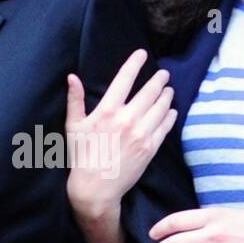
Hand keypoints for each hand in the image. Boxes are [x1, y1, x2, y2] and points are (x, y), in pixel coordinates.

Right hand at [65, 48, 176, 242]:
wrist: (95, 188)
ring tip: (169, 89)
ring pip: (160, 107)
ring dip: (166, 95)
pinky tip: (171, 110)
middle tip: (164, 74)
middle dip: (158, 80)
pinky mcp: (150, 148)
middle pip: (149, 91)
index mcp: (107, 111)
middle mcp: (126, 119)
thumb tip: (72, 77)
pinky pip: (165, 127)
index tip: (142, 54)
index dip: (135, 63)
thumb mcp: (74, 127)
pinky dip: (170, 116)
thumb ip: (75, 100)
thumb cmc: (81, 157)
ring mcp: (141, 134)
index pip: (124, 79)